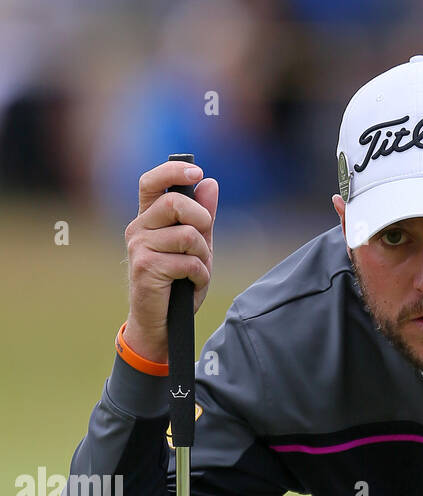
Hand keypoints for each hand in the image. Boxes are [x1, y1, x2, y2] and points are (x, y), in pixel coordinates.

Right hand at [123, 161, 218, 363]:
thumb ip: (203, 218)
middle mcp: (139, 229)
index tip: (196, 170)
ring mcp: (139, 247)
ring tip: (197, 271)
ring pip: (186, 235)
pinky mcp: (145, 267)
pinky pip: (187, 262)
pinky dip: (200, 275)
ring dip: (202, 256)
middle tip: (204, 239)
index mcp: (148, 219)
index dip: (173, 170)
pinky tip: (193, 284)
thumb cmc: (179, 286)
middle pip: (174, 204)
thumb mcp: (197, 249)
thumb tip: (210, 183)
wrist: (162, 324)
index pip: (152, 182)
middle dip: (200, 219)